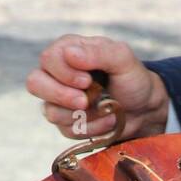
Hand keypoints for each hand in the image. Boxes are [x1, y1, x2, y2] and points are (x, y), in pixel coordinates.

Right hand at [26, 35, 169, 141]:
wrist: (145, 110)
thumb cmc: (132, 79)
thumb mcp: (122, 58)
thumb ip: (98, 52)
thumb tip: (69, 53)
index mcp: (67, 50)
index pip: (47, 59)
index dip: (63, 73)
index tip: (87, 80)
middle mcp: (57, 74)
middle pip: (35, 83)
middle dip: (61, 96)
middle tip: (84, 101)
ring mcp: (59, 100)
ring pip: (50, 112)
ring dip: (83, 115)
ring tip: (107, 110)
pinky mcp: (66, 123)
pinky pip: (66, 130)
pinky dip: (90, 129)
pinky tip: (106, 122)